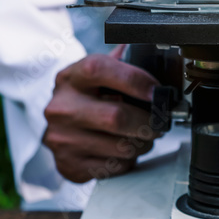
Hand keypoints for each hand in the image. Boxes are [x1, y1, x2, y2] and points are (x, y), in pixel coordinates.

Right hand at [43, 46, 161, 182]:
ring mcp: (62, 138)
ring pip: (121, 147)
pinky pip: (115, 167)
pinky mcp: (68, 164)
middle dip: (149, 122)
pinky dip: (128, 160)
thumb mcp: (96, 73)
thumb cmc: (86, 96)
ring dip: (143, 143)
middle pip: (116, 117)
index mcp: (71, 77)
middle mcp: (62, 107)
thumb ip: (122, 61)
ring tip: (143, 136)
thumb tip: (152, 52)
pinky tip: (123, 150)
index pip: (100, 70)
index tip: (157, 91)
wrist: (58, 124)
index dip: (135, 80)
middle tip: (159, 122)